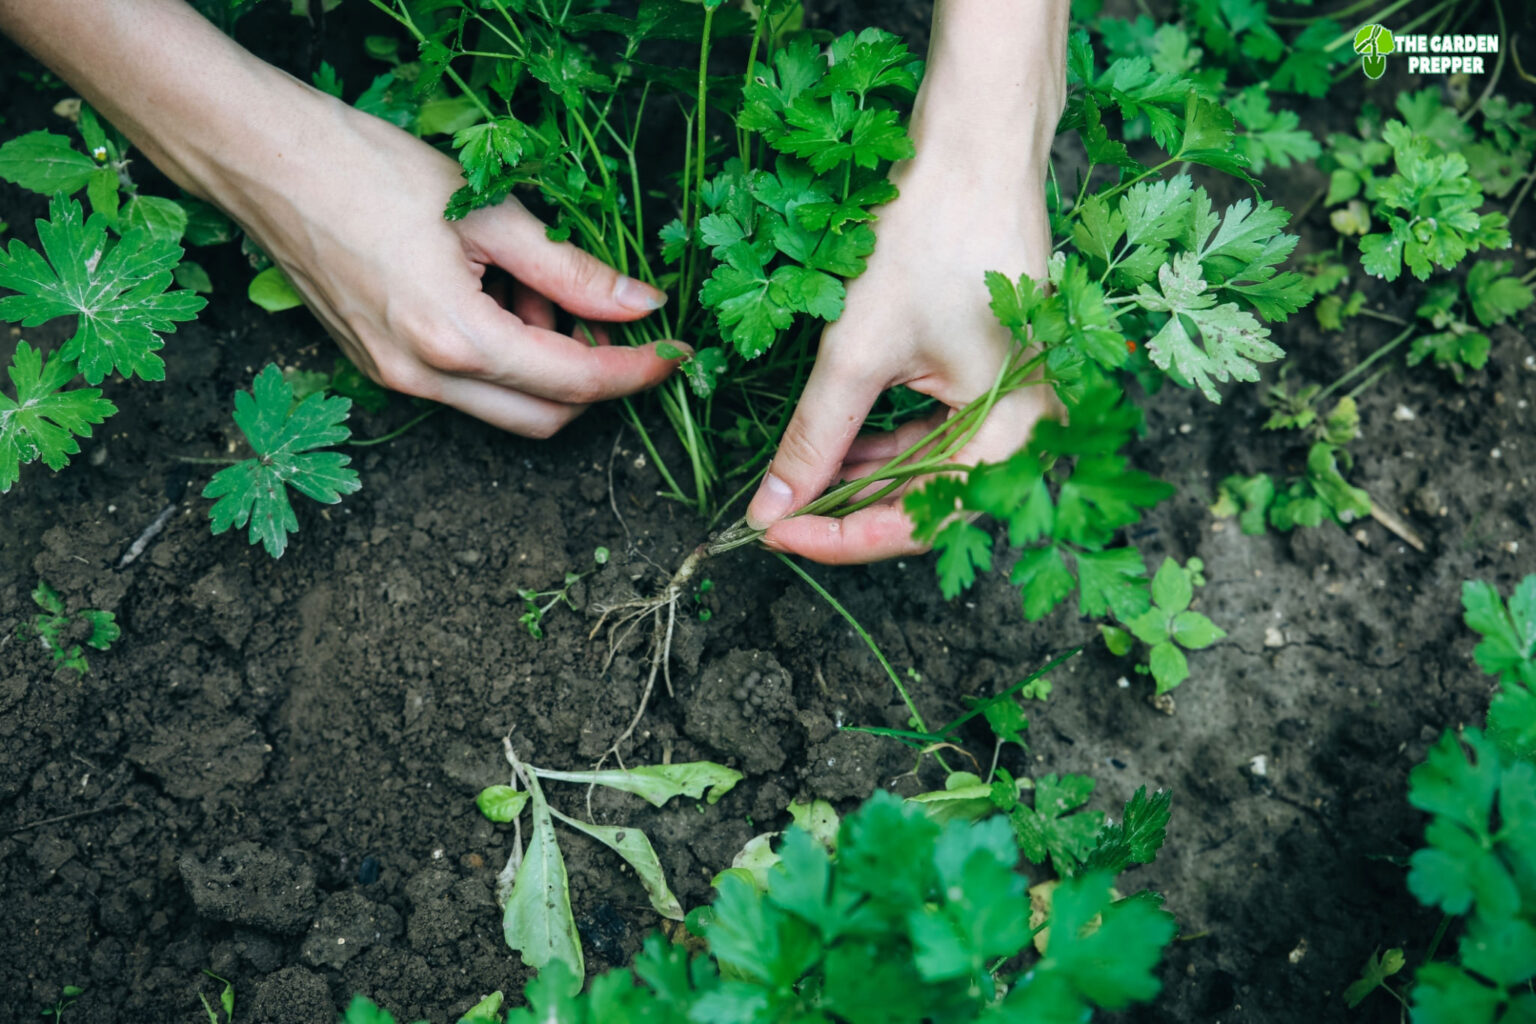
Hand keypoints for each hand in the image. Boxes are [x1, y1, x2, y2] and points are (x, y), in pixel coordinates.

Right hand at [0, 0, 682, 438]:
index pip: (576, 381)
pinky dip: (501, 356)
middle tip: (613, 323)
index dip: (637, 369)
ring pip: (504, 406)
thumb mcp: (491, 211)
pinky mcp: (380, 366)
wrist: (266, 163)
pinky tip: (496, 294)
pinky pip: (463, 385)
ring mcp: (396, 379)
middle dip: (593, 381)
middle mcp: (423, 377)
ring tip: (538, 289)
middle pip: (545, 418)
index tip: (677, 352)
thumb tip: (640, 306)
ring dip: (544, 366)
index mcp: (455, 338)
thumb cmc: (369, 169)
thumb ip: (573, 270)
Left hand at [743, 155, 1060, 562]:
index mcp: (1012, 434)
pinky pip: (936, 429)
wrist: (974, 145)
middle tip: (778, 510)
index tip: (776, 533)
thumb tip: (770, 509)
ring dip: (861, 474)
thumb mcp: (856, 351)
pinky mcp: (991, 372)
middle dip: (847, 508)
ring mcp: (1012, 398)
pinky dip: (882, 438)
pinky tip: (835, 438)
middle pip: (927, 503)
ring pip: (928, 467)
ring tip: (797, 471)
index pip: (920, 524)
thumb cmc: (931, 236)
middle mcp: (1026, 427)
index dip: (840, 539)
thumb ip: (814, 440)